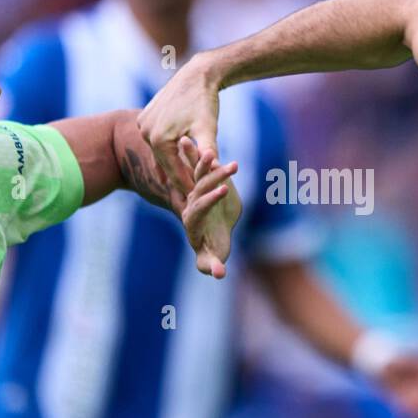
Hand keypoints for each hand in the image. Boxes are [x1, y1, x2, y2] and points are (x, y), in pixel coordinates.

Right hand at [138, 54, 222, 201]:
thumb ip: (209, 153)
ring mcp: (142, 124)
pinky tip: (175, 162)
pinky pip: (157, 140)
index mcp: (159, 138)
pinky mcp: (144, 117)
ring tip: (185, 181)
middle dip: (179, 177)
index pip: (174, 171)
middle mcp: (146, 132)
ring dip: (172, 164)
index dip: (187, 186)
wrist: (196, 75)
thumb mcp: (208, 129)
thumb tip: (216, 173)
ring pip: (161, 152)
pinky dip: (167, 150)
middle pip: (165, 163)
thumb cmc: (205, 102)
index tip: (197, 200)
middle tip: (191, 196)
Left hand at [179, 137, 240, 278]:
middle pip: (197, 187)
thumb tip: (219, 274)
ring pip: (196, 173)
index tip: (224, 191)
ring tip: (211, 149)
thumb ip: (212, 264)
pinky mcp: (201, 181)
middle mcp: (191, 202)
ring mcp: (195, 190)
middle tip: (226, 167)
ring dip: (202, 161)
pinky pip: (200, 166)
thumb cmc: (213, 249)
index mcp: (192, 219)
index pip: (198, 208)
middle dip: (211, 178)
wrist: (212, 233)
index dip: (209, 200)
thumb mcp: (212, 257)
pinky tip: (206, 144)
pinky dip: (202, 156)